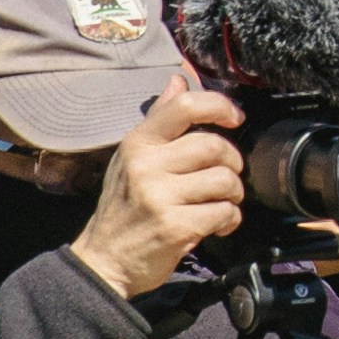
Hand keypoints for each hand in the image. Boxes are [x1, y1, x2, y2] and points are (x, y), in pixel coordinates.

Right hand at [72, 84, 253, 296]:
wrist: (103, 261)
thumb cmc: (123, 207)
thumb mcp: (132, 157)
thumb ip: (160, 119)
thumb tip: (179, 78)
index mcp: (138, 143)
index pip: (185, 105)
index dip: (220, 106)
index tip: (235, 118)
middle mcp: (147, 165)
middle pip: (214, 146)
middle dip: (232, 163)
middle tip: (226, 177)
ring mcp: (160, 196)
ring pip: (225, 180)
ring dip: (233, 194)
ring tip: (221, 202)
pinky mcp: (176, 227)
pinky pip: (224, 212)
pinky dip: (229, 220)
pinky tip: (218, 224)